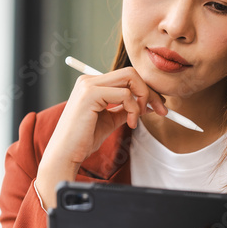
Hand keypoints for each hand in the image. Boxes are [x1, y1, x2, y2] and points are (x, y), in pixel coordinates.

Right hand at [36, 67, 167, 207]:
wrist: (65, 155)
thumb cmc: (83, 140)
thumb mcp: (109, 120)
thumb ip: (124, 109)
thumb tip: (146, 104)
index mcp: (92, 84)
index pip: (126, 77)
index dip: (146, 89)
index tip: (159, 106)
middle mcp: (89, 80)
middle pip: (131, 73)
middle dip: (150, 91)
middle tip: (161, 110)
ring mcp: (88, 85)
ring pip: (131, 78)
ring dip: (143, 100)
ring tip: (137, 119)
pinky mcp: (90, 94)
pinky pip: (125, 94)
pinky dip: (134, 109)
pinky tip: (129, 123)